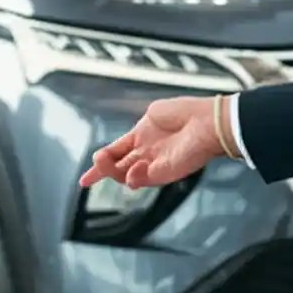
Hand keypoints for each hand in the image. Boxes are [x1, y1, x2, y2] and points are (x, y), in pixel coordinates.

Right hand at [79, 96, 226, 188]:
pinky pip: (144, 179)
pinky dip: (134, 177)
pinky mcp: (166, 172)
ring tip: (104, 165)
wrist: (207, 120)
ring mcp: (155, 165)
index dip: (100, 165)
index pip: (115, 153)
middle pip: (117, 168)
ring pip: (125, 176)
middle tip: (96, 164)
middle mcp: (146, 154)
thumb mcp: (153, 114)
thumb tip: (131, 139)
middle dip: (102, 168)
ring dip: (112, 172)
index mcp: (141, 137)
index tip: (85, 180)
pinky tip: (133, 171)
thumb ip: (138, 129)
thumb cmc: (185, 113)